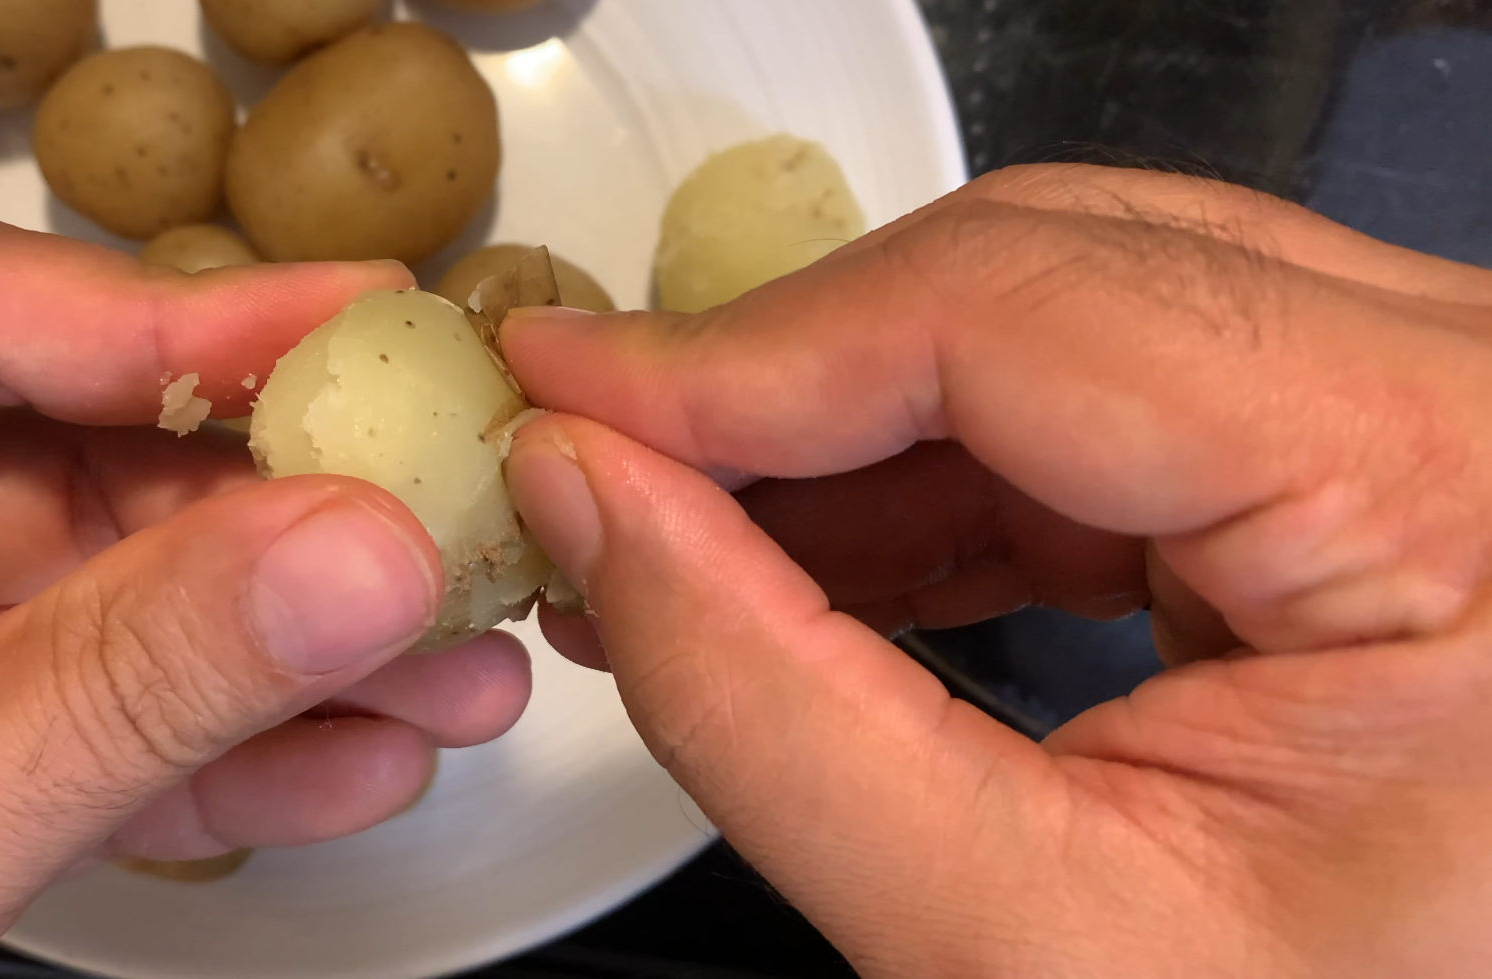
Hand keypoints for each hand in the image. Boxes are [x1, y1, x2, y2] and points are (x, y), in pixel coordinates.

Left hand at [0, 217, 530, 977]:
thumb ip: (114, 694)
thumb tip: (346, 552)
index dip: (160, 318)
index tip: (343, 330)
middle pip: (60, 453)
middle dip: (271, 514)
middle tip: (436, 518)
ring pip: (113, 598)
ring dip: (292, 646)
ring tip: (445, 668)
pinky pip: (103, 727)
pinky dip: (235, 750)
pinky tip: (355, 758)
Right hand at [503, 164, 1491, 977]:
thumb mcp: (1032, 938)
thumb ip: (773, 710)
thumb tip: (598, 506)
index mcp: (1449, 484)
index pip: (1022, 312)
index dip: (751, 353)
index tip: (572, 394)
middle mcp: (1466, 400)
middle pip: (1039, 277)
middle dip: (787, 383)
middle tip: (603, 454)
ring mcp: (1421, 415)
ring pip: (1057, 323)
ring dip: (843, 438)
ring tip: (679, 536)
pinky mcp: (1358, 458)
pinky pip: (1103, 409)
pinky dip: (934, 482)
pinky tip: (809, 556)